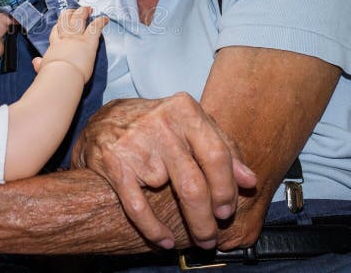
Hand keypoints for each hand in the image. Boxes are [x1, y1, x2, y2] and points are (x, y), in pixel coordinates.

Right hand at [33, 7, 108, 82]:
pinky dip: (101, 21)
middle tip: (74, 10)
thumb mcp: (43, 68)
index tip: (60, 23)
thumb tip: (36, 62)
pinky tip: (105, 18)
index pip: (56, 32)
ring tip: (88, 8)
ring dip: (83, 12)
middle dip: (70, 14)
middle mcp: (65, 38)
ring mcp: (77, 38)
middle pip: (66, 21)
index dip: (58, 26)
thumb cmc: (53, 74)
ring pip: (79, 19)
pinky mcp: (88, 41)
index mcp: (55, 45)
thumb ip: (40, 64)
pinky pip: (95, 27)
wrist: (61, 75)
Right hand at [71, 94, 256, 248]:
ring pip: (172, 196)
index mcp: (184, 110)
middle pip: (195, 183)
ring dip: (190, 224)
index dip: (227, 188)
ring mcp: (136, 143)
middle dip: (208, 218)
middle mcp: (161, 124)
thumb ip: (221, 147)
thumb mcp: (189, 124)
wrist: (102, 121)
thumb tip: (248, 180)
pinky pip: (138, 207)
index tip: (228, 210)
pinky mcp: (114, 164)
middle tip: (213, 234)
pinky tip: (164, 240)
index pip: (217, 155)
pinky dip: (154, 230)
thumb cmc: (154, 124)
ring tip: (198, 236)